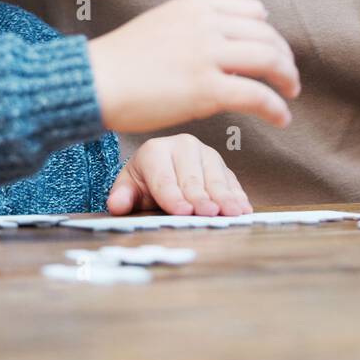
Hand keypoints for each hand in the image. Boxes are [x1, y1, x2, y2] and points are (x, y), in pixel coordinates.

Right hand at [88, 0, 298, 132]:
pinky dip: (276, 107)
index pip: (252, 10)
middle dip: (284, 57)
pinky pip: (257, 96)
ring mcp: (207, 56)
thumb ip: (192, 27)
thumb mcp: (160, 25)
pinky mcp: (207, 90)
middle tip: (288, 77)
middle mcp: (205, 25)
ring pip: (269, 61)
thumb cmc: (120, 61)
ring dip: (287, 79)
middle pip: (266, 36)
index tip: (273, 47)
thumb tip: (222, 39)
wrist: (94, 82)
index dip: (268, 31)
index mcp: (194, 7)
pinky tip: (281, 118)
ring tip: (290, 94)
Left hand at [106, 135, 252, 215]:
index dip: (172, 196)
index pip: (164, 178)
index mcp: (155, 151)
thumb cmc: (144, 181)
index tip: (182, 211)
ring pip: (215, 176)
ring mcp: (205, 153)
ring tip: (231, 212)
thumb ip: (122, 196)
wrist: (160, 170)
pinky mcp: (221, 164)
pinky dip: (237, 194)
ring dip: (224, 196)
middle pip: (192, 178)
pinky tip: (243, 208)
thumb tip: (117, 204)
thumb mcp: (128, 187)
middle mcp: (183, 146)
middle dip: (200, 197)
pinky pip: (231, 179)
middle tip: (209, 213)